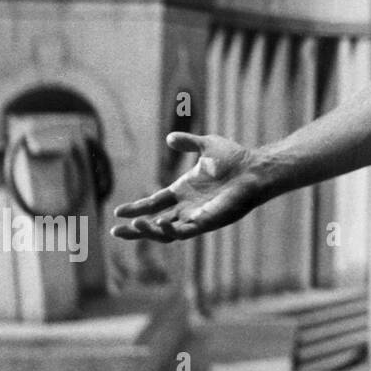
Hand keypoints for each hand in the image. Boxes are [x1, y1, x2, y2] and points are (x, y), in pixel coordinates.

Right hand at [111, 132, 265, 241]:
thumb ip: (187, 143)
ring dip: (148, 231)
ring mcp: (197, 216)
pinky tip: (157, 224)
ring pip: (166, 232)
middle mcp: (187, 206)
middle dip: (135, 229)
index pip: (154, 204)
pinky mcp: (208, 222)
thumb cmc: (236, 158)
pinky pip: (185, 232)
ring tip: (133, 226)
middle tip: (115, 231)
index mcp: (183, 191)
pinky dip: (169, 231)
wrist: (255, 167)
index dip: (136, 208)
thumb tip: (170, 138)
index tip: (117, 212)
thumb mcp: (207, 145)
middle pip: (154, 223)